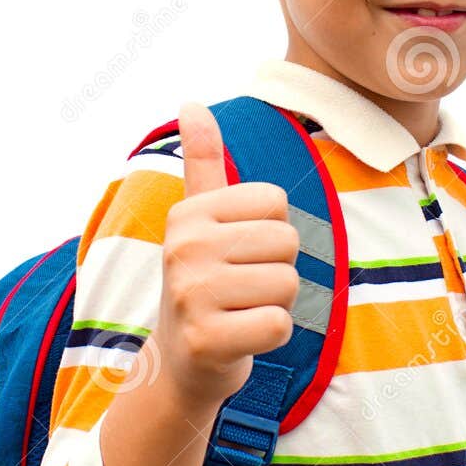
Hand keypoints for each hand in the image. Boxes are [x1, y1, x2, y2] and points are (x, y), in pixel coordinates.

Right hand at [155, 100, 299, 409]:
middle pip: (288, 243)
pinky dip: (270, 336)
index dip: (271, 233)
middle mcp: (183, 248)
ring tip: (239, 313)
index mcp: (188, 213)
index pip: (276, 203)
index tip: (237, 254)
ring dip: (274, 304)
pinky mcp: (206, 340)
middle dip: (276, 271)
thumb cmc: (202, 283)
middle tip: (240, 290)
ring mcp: (191, 295)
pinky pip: (279, 325)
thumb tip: (191, 102)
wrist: (177, 363)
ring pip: (288, 284)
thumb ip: (201, 161)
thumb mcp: (198, 220)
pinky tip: (241, 338)